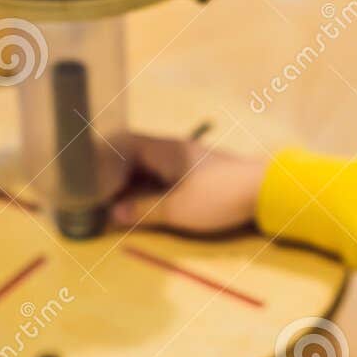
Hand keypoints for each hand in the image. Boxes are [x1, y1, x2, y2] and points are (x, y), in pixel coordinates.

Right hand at [111, 133, 267, 233]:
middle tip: (98, 198)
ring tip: (118, 205)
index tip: (90, 183)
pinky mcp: (199, 172)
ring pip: (148, 166)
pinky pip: (164, 175)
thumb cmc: (219, 196)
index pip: (122, 143)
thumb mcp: (177, 209)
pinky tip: (146, 205)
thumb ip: (143, 210)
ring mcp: (187, 159)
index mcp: (163, 149)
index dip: (102, 162)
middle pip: (132, 155)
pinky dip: (150, 188)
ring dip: (132, 184)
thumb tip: (113, 213)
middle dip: (114, 175)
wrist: (267, 189)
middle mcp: (172, 149)